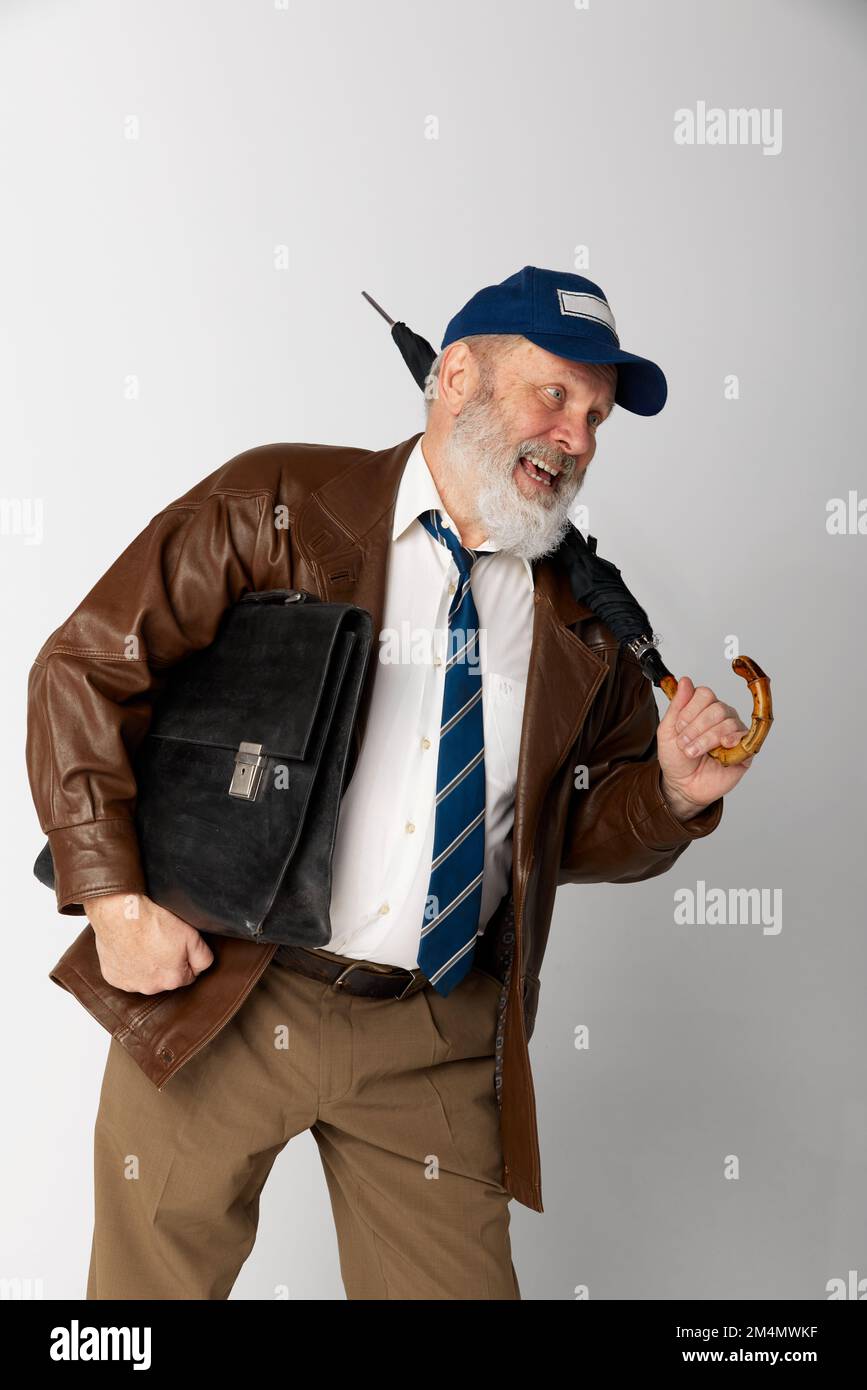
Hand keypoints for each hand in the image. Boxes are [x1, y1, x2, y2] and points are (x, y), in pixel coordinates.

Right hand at [82, 892, 214, 994]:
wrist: (120, 912)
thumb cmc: (153, 921)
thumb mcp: (192, 936)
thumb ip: (203, 957)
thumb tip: (203, 967)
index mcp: (173, 980)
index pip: (189, 975)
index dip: (186, 957)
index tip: (178, 944)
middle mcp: (151, 988)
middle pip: (166, 978)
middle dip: (166, 963)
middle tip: (160, 940)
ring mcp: (129, 984)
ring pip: (145, 977)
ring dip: (146, 965)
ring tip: (144, 943)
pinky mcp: (112, 977)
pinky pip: (125, 973)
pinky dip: (127, 964)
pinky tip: (129, 947)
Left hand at [657, 675, 754, 818]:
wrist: (682, 785)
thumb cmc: (676, 758)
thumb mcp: (667, 730)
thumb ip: (677, 706)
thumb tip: (685, 681)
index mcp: (703, 709)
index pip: (705, 694)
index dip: (691, 709)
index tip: (679, 726)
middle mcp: (721, 717)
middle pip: (717, 708)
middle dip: (696, 727)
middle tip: (685, 743)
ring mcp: (733, 733)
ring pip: (728, 723)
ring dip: (706, 739)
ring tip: (693, 752)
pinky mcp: (743, 750)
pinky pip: (745, 738)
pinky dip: (731, 741)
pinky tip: (721, 748)